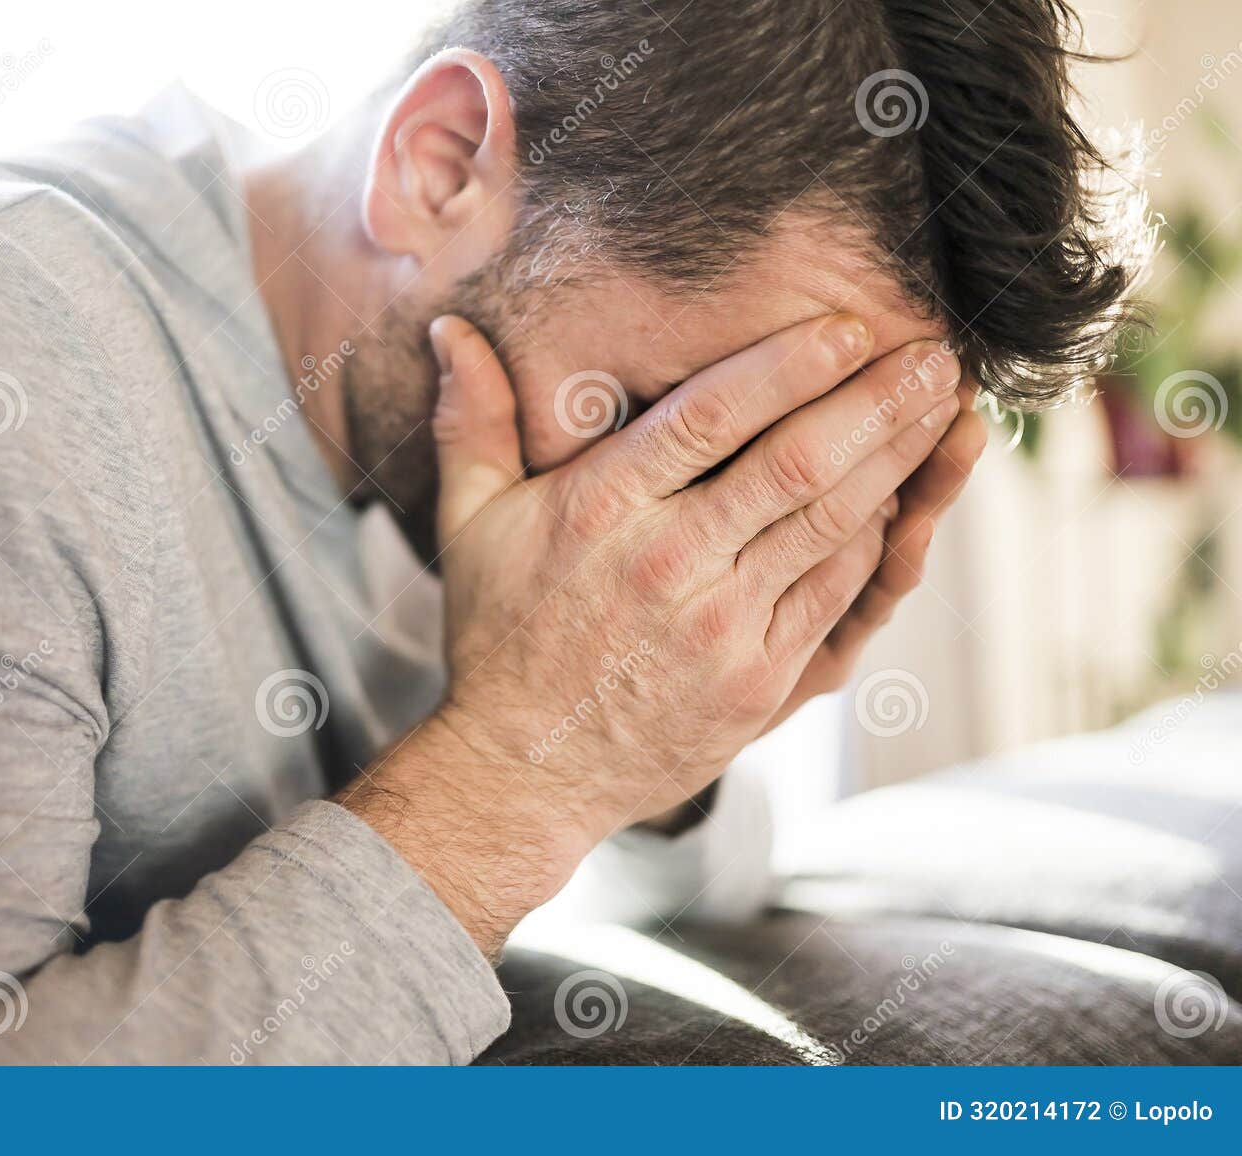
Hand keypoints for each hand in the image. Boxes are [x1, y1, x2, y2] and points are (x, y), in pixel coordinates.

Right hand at [342, 313, 960, 953]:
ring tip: (944, 410)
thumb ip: (472, 423)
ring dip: (899, 462)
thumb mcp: (470, 523)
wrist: (525, 770)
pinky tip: (908, 499)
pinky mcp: (757, 680)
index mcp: (600, 511)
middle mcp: (668, 564)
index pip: (709, 416)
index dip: (789, 364)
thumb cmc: (500, 636)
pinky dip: (878, 541)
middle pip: (795, 464)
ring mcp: (720, 628)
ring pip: (831, 526)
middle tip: (933, 353)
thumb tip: (450, 330)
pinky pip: (835, 594)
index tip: (851, 324)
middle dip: (875, 401)